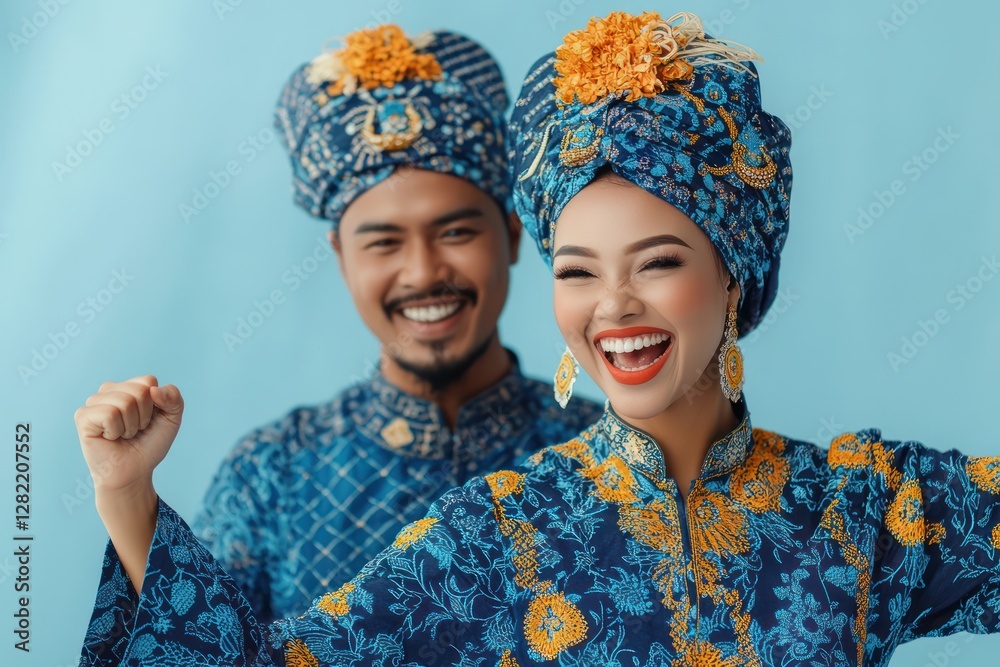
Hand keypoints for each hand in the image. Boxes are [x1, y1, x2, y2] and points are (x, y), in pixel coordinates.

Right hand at [74, 374, 182, 498]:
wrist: (134, 472)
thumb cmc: (149, 444)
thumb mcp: (172, 418)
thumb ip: (173, 397)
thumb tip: (153, 389)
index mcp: (129, 386)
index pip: (148, 381)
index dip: (156, 405)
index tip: (149, 420)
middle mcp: (109, 390)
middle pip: (139, 391)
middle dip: (144, 416)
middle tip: (134, 430)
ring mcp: (94, 402)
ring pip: (124, 402)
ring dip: (130, 426)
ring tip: (122, 435)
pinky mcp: (83, 416)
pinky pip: (109, 414)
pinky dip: (116, 431)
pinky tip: (110, 437)